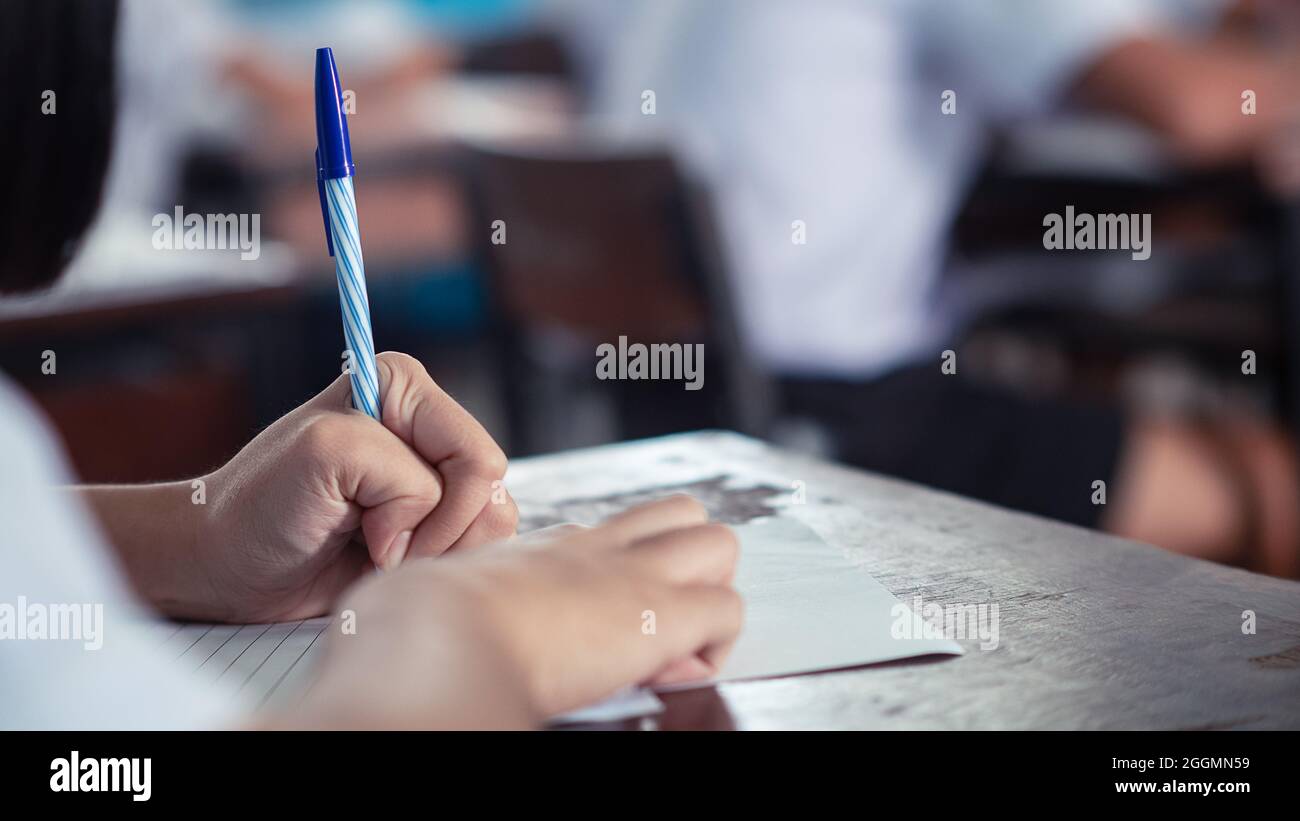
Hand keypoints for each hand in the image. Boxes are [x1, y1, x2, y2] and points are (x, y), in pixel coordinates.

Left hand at [163, 351, 514, 620]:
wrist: (229, 564)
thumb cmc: (261, 506)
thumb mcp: (324, 455)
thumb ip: (400, 474)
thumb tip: (424, 524)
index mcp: (403, 387)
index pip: (476, 457)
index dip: (439, 507)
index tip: (376, 532)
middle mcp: (425, 426)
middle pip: (491, 494)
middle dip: (438, 535)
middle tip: (375, 547)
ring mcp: (433, 477)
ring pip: (492, 525)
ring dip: (437, 555)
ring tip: (378, 555)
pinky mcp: (434, 522)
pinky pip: (477, 550)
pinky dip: (436, 569)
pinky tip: (388, 564)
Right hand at [272, 496, 742, 728]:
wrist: (434, 642)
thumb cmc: (413, 628)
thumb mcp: (430, 595)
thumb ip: (452, 597)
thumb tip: (430, 610)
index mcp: (540, 553)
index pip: (605, 539)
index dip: (619, 576)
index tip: (595, 628)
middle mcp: (594, 551)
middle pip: (678, 513)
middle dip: (686, 560)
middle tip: (661, 615)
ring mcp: (633, 575)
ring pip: (718, 541)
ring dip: (710, 590)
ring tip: (677, 641)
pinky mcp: (662, 615)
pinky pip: (728, 611)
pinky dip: (716, 646)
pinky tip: (674, 675)